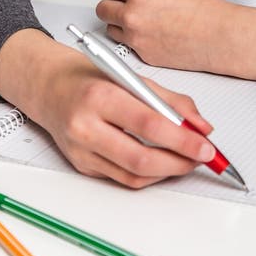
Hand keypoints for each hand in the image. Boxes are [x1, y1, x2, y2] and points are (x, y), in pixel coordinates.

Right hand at [0, 31, 216, 188]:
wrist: (48, 87)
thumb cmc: (89, 78)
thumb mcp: (133, 77)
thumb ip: (171, 101)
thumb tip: (202, 126)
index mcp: (100, 96)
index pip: (149, 124)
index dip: (182, 139)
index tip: (206, 145)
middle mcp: (86, 126)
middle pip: (141, 158)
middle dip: (179, 162)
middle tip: (202, 158)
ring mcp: (81, 151)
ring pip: (133, 176)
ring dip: (167, 172)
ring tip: (187, 160)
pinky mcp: (81, 166)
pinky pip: (122, 178)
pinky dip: (149, 174)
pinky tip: (163, 163)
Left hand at [96, 0, 255, 79]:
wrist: (219, 37)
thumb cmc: (204, 9)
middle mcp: (133, 15)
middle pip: (103, 8)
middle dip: (114, 5)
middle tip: (128, 6)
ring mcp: (136, 37)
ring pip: (110, 29)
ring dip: (120, 24)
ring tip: (142, 21)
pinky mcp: (142, 55)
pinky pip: (127, 45)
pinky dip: (134, 40)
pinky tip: (153, 34)